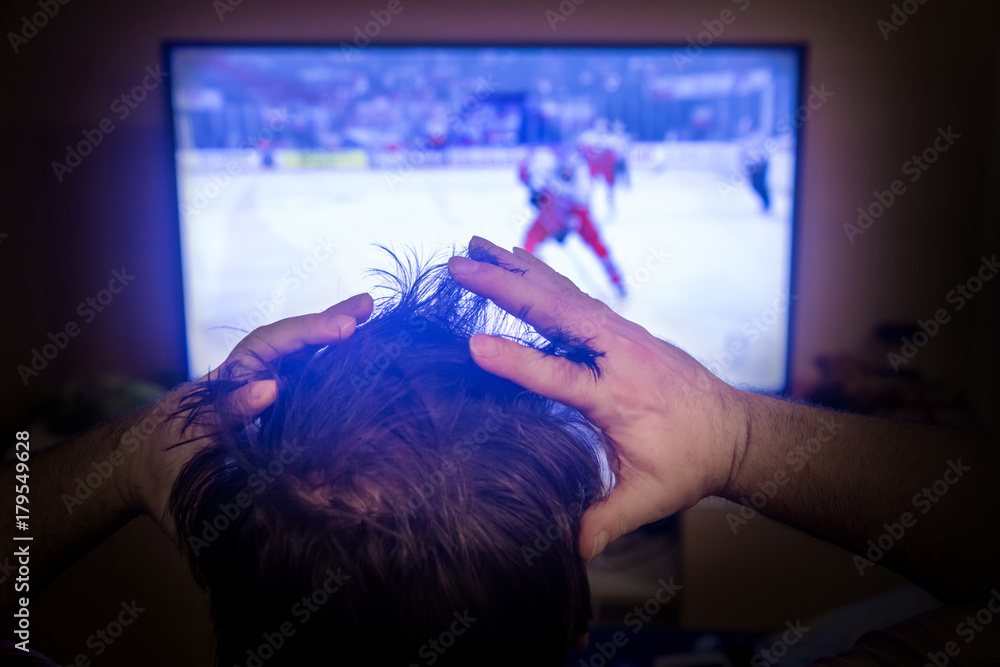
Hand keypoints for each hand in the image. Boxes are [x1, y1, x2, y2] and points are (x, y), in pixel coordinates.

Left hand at [126, 293, 373, 536]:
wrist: (142, 470)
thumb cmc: (163, 468)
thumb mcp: (193, 445)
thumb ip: (229, 414)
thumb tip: (272, 386)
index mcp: (228, 381)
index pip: (273, 346)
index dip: (311, 334)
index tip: (344, 330)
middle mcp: (246, 375)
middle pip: (290, 339)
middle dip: (328, 321)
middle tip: (367, 305)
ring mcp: (259, 386)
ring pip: (299, 355)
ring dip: (333, 336)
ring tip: (368, 312)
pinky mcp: (271, 403)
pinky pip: (303, 376)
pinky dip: (330, 363)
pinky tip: (359, 359)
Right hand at [448, 238, 748, 559]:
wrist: (735, 431)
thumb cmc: (690, 464)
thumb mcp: (651, 498)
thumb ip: (609, 519)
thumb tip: (574, 552)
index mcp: (618, 395)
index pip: (558, 375)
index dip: (515, 361)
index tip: (472, 343)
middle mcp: (618, 354)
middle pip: (553, 312)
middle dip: (503, 286)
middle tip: (457, 264)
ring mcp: (620, 335)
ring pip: (560, 293)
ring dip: (515, 268)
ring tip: (475, 244)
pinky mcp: (619, 329)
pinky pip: (572, 296)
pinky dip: (540, 275)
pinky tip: (517, 258)